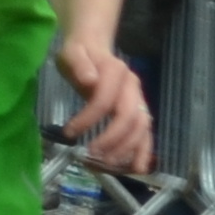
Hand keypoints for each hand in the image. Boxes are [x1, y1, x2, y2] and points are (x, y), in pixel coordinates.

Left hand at [52, 36, 150, 171]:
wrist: (94, 46)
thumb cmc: (79, 53)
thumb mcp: (71, 53)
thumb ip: (79, 64)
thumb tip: (90, 80)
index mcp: (116, 71)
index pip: (104, 99)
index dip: (88, 118)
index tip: (68, 132)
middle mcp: (132, 86)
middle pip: (129, 116)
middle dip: (112, 138)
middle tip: (91, 153)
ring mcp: (138, 99)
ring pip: (141, 127)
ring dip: (126, 147)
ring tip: (108, 164)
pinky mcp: (138, 110)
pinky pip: (145, 132)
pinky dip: (143, 151)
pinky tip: (136, 168)